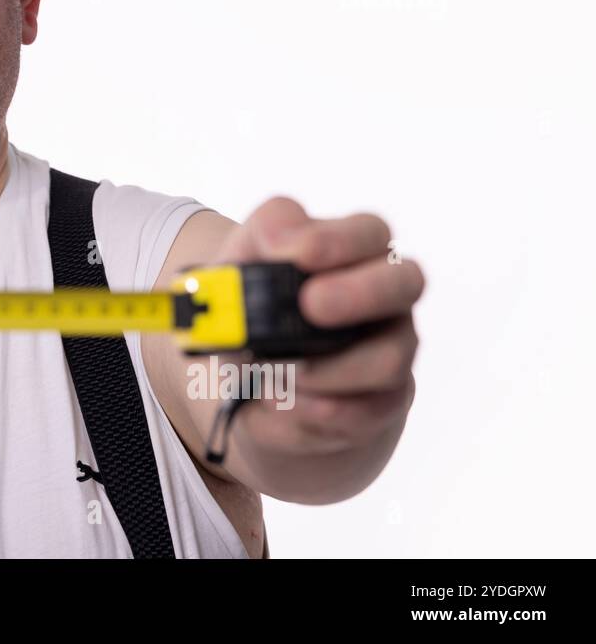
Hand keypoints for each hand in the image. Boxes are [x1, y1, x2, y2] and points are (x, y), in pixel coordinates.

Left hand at [210, 196, 423, 461]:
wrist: (252, 377)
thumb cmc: (250, 306)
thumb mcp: (236, 267)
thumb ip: (253, 248)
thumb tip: (270, 259)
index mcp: (352, 248)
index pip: (368, 232)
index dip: (338, 241)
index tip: (301, 254)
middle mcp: (386, 294)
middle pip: (407, 282)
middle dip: (357, 294)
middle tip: (310, 305)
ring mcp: (393, 347)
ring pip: (388, 359)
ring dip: (323, 369)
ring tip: (274, 371)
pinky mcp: (385, 401)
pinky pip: (362, 412)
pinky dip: (311, 410)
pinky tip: (282, 401)